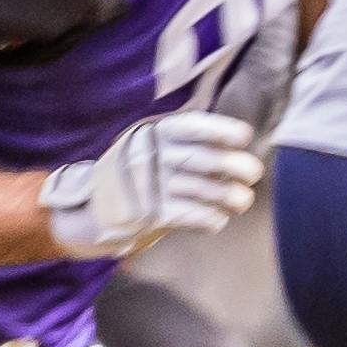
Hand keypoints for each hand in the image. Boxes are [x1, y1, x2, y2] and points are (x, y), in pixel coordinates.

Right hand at [39, 111, 262, 258]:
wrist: (93, 208)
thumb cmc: (138, 172)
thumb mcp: (150, 143)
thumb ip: (186, 138)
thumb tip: (240, 139)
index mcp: (152, 134)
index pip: (192, 127)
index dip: (222, 130)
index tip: (243, 137)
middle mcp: (151, 157)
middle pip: (208, 160)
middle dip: (240, 167)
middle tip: (253, 174)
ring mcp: (150, 187)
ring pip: (208, 191)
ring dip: (234, 197)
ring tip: (241, 200)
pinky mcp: (152, 215)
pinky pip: (196, 216)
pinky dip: (214, 219)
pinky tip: (216, 218)